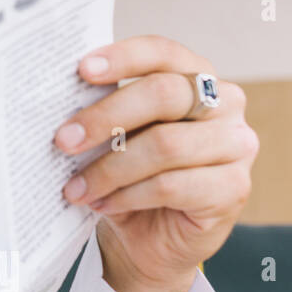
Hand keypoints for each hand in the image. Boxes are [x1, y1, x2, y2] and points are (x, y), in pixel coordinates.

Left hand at [53, 35, 258, 291]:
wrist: (148, 239)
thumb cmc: (128, 174)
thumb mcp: (113, 137)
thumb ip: (100, 111)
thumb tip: (55, 98)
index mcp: (194, 76)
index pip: (163, 52)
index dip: (124, 57)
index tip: (81, 69)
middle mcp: (225, 103)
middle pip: (165, 94)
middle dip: (105, 117)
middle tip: (63, 140)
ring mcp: (237, 145)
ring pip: (165, 145)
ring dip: (109, 168)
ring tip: (74, 188)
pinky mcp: (234, 189)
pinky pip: (171, 186)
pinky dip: (127, 195)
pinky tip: (101, 204)